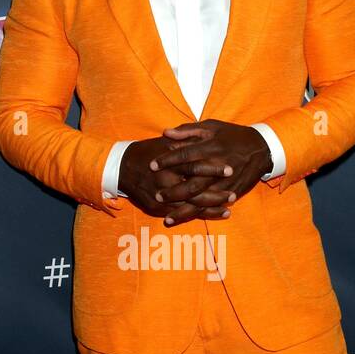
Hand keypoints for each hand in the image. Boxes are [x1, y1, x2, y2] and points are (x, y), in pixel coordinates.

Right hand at [118, 136, 235, 222]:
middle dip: (215, 194)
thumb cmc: (146, 151)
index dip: (213, 169)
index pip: (194, 166)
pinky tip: (214, 214)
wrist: (121, 167)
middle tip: (234, 194)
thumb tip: (205, 137)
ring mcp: (160, 198)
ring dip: (211, 208)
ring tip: (229, 207)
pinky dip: (198, 215)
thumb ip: (184, 139)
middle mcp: (165, 181)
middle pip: (194, 191)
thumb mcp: (164, 143)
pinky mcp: (157, 209)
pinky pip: (180, 215)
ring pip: (189, 206)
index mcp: (169, 163)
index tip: (231, 169)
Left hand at [148, 120, 271, 224]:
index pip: (185, 154)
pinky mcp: (232, 192)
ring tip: (167, 218)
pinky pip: (213, 206)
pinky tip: (188, 220)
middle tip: (156, 195)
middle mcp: (217, 166)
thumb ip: (188, 130)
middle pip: (191, 182)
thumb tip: (166, 133)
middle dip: (172, 191)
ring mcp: (225, 182)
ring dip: (183, 210)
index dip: (167, 160)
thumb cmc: (233, 135)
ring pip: (202, 200)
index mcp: (212, 147)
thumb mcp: (212, 126)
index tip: (152, 165)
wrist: (262, 148)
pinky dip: (200, 214)